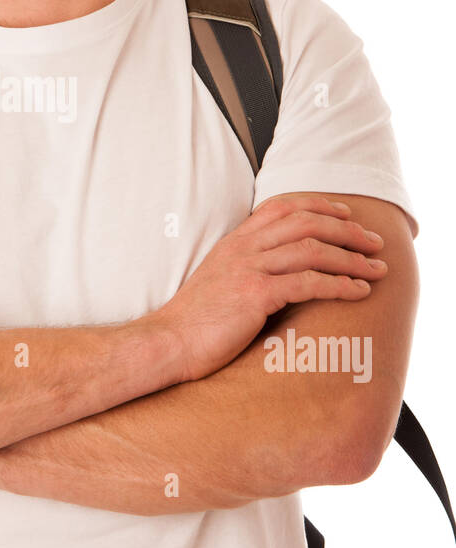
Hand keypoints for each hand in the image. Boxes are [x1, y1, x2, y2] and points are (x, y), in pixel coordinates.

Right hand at [142, 194, 387, 383]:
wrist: (168, 342)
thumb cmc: (196, 320)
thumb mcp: (220, 279)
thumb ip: (246, 265)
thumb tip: (280, 268)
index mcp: (236, 241)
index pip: (283, 206)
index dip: (320, 205)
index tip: (347, 214)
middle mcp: (244, 248)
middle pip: (306, 223)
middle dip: (348, 230)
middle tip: (375, 243)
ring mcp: (248, 269)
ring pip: (313, 250)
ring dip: (352, 258)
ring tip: (377, 269)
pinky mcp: (254, 295)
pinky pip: (308, 283)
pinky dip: (340, 286)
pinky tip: (359, 293)